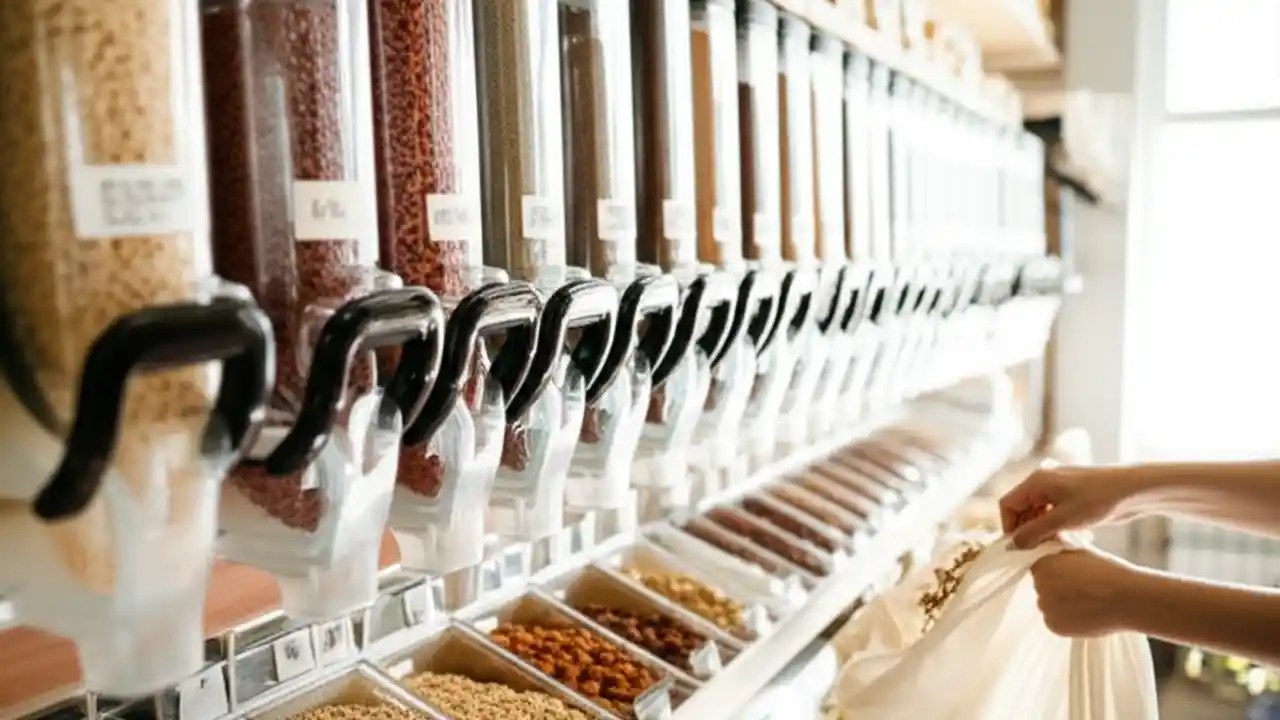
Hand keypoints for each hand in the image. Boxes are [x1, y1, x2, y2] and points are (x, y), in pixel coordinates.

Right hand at [1000, 465, 1146, 548]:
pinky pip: (1050, 510)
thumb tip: (1012, 545)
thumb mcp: (1063, 520)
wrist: (1133, 489)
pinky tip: (1064, 537)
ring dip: (1039, 529)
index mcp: (1036, 481)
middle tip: (1035, 550)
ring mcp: (1056, 486)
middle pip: (1020, 507)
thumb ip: (1034, 532)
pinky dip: (1051, 524)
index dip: (1009, 527)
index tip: (1018, 547)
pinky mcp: (1069, 493)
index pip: (1008, 504)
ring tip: (1051, 545)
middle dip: (1025, 529)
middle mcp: (1042, 480)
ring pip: (1036, 511)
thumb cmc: (1097, 501)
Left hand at [1031, 549, 1143, 637]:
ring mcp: (1046, 608)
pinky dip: (1066, 620)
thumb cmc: (1109, 572)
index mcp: (1044, 565)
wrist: (1127, 599)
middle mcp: (1040, 587)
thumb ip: (1061, 552)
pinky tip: (1085, 614)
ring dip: (1060, 604)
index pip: (1040, 568)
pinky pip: (1055, 622)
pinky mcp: (1055, 626)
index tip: (1070, 575)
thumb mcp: (1081, 552)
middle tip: (1081, 590)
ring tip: (1086, 602)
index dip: (1055, 571)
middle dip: (1056, 588)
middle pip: (1043, 587)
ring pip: (1049, 605)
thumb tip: (1051, 545)